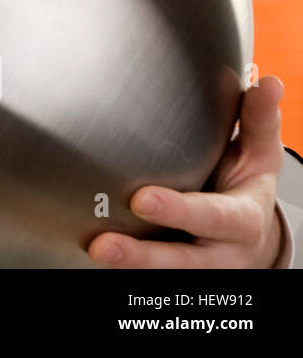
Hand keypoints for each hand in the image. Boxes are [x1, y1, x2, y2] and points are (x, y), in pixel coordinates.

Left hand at [87, 75, 285, 266]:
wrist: (249, 235)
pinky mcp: (171, 273)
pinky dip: (124, 267)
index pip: (213, 217)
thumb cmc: (244, 186)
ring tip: (94, 249)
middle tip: (103, 243)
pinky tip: (90, 248)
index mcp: (242, 218)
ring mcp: (195, 268)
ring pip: (162, 274)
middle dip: (144, 254)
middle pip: (183, 260)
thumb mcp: (259, 155)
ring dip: (127, 264)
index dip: (178, 211)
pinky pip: (148, 276)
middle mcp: (220, 252)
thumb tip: (267, 82)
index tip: (141, 199)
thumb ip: (257, 121)